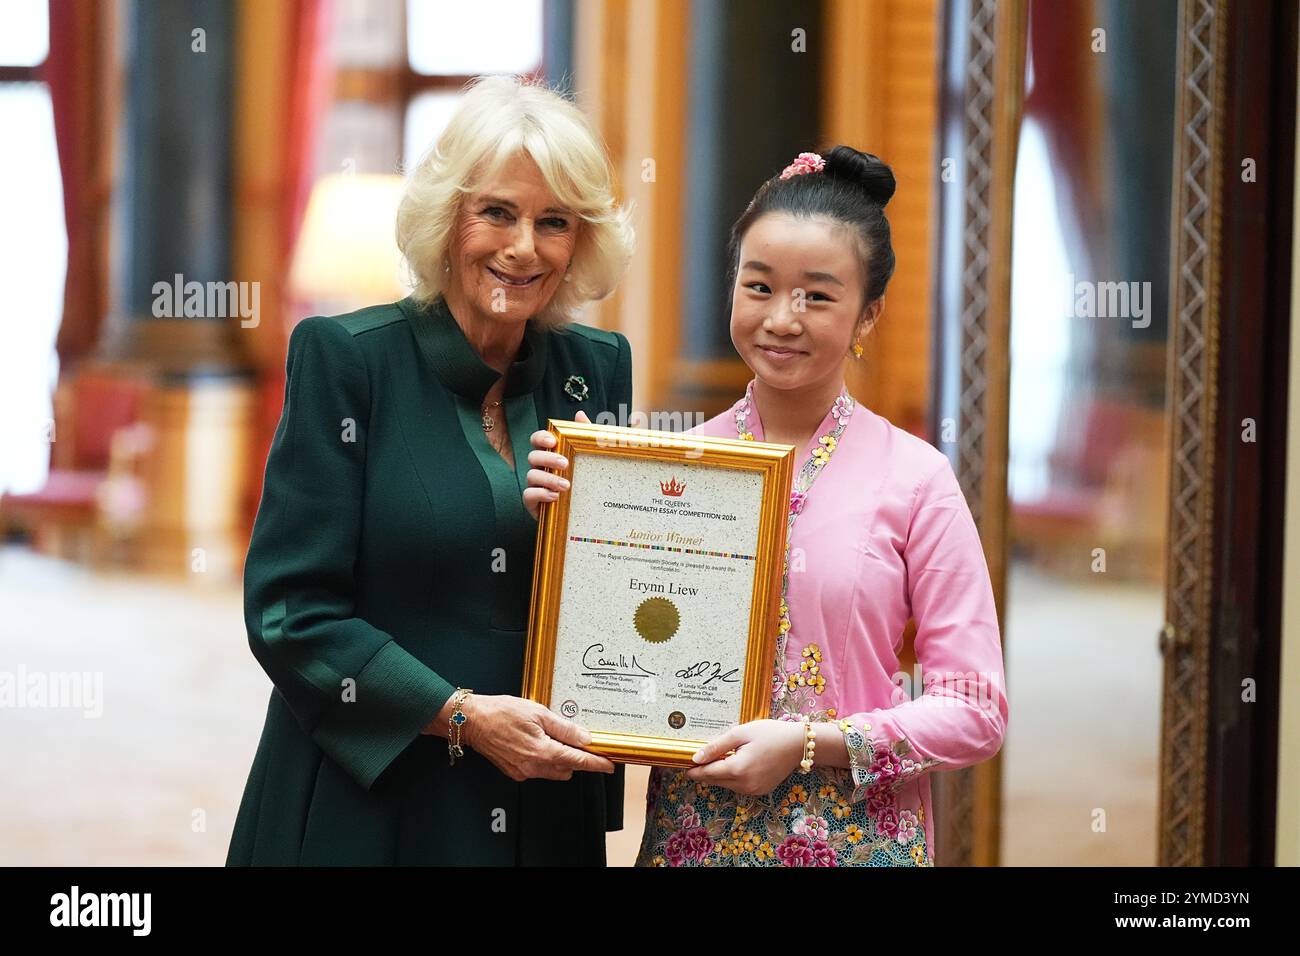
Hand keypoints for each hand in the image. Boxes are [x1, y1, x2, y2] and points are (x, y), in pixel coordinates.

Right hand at [459, 693, 615, 780]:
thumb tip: (585, 738)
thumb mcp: (538, 713)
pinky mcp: (515, 772)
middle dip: (577, 758)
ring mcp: (523, 772)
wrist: (472, 721)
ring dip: (560, 759)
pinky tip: (536, 743)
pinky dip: (544, 760)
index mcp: (543, 752)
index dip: (596, 764)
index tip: (609, 765)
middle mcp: (534, 767)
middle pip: (568, 769)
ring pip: (554, 771)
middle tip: (579, 741)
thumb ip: (564, 728)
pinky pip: (538, 771)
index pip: (578, 761)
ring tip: (552, 738)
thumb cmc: (501, 712)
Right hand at [524, 409, 589, 518]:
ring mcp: (535, 486)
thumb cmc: (585, 482)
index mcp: (550, 455)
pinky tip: (555, 496)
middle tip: (566, 464)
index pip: (537, 440)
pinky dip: (540, 494)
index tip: (553, 441)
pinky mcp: (534, 503)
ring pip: (531, 475)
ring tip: (566, 485)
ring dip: (548, 479)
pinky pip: (528, 495)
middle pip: (533, 456)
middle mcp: (540, 469)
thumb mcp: (590, 458)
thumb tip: (580, 414)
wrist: (588, 514)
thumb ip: (585, 436)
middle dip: (547, 458)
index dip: (540, 437)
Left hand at [683, 719, 804, 795]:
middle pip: (715, 780)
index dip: (693, 770)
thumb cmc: (770, 733)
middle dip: (704, 771)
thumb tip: (695, 757)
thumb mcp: (741, 733)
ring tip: (716, 757)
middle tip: (696, 758)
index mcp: (737, 769)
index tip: (682, 765)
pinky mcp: (760, 791)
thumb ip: (717, 746)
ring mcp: (753, 790)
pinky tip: (734, 763)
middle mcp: (744, 785)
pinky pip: (738, 786)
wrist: (799, 745)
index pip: (707, 773)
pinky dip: (732, 777)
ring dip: (719, 774)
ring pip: (726, 784)